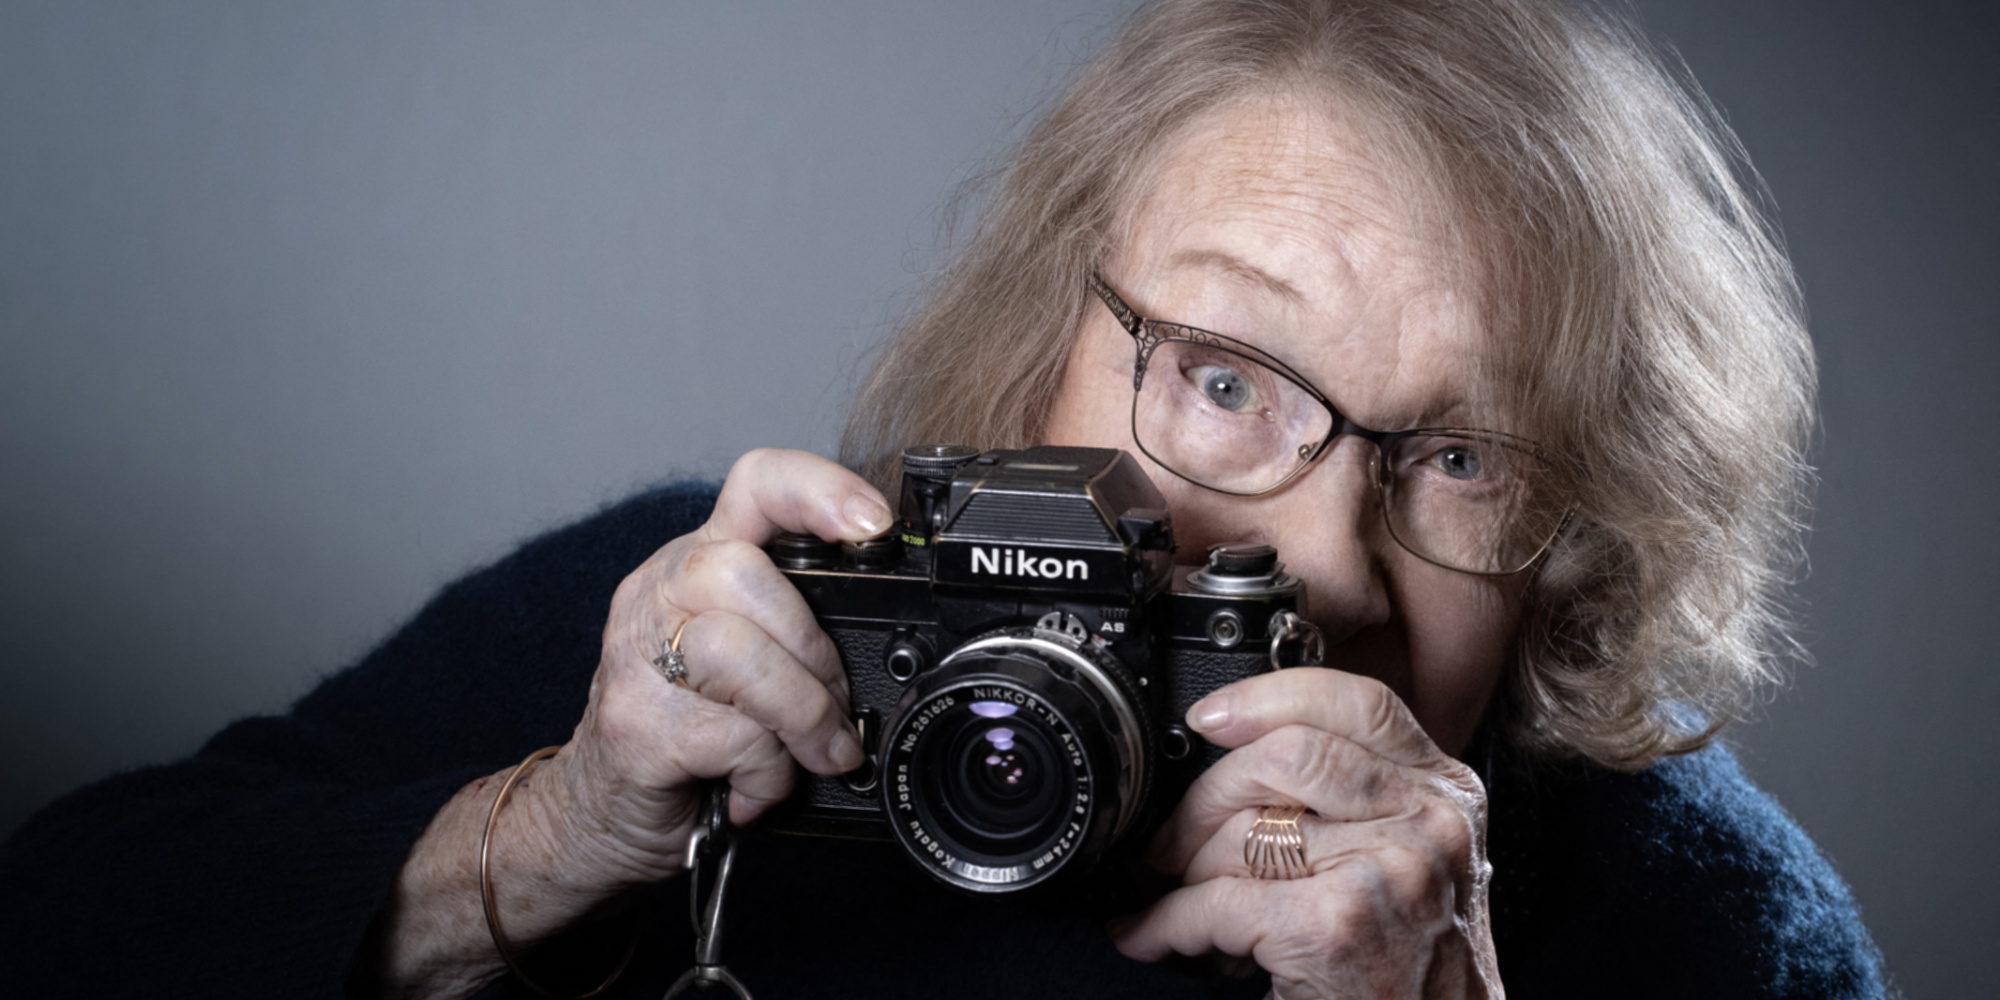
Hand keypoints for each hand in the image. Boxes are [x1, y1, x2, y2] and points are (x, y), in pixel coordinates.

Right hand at [360, 449, 885, 998]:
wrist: (596, 812)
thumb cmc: (686, 729)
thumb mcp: (745, 662)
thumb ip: (796, 634)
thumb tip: (889, 654)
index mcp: (700, 561)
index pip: (756, 484)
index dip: (819, 489)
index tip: (873, 525)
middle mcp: (660, 592)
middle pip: (746, 574)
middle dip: (813, 649)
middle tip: (836, 709)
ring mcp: (636, 656)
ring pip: (738, 652)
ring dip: (801, 714)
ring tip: (816, 754)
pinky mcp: (634, 725)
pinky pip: (732, 736)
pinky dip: (769, 773)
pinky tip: (755, 790)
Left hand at [1111, 668, 1501, 999]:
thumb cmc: (1416, 965)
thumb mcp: (1416, 858)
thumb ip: (1361, 796)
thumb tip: (1242, 748)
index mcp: (1446, 791)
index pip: (1358, 702)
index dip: (1270, 697)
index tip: (1209, 717)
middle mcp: (1427, 822)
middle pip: (1285, 756)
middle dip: (1205, 797)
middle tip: (1172, 839)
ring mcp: (1383, 872)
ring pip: (1243, 832)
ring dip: (1184, 869)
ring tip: (1172, 893)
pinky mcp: (1333, 927)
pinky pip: (1217, 902)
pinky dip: (1167, 922)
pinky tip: (1152, 934)